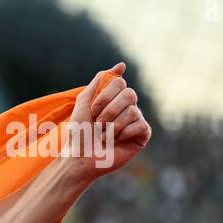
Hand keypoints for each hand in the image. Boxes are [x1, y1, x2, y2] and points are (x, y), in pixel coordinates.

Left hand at [63, 61, 151, 177]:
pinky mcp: (142, 135)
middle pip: (129, 94)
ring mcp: (135, 120)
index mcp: (113, 98)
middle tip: (98, 124)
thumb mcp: (83, 103)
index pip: (119, 82)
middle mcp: (127, 106)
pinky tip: (117, 141)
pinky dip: (124, 133)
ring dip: (113, 126)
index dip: (104, 96)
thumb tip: (121, 65)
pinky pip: (140, 125)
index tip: (93, 110)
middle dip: (109, 111)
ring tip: (104, 136)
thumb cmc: (80, 133)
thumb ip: (99, 82)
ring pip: (133, 111)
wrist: (81, 158)